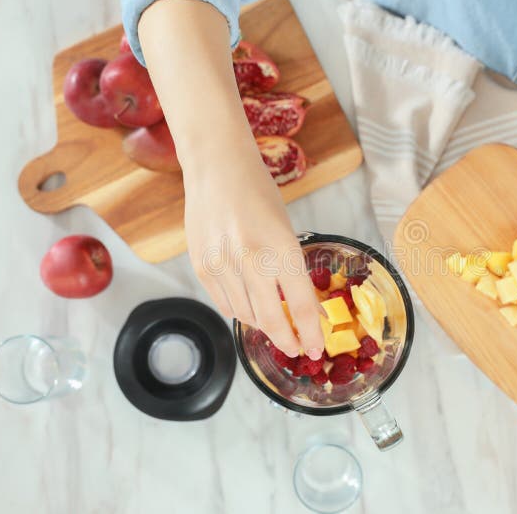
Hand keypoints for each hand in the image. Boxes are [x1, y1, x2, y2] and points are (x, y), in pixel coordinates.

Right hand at [182, 143, 324, 359]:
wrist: (217, 167)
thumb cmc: (259, 193)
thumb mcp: (287, 229)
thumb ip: (294, 270)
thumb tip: (306, 311)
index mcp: (282, 248)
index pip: (301, 306)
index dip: (310, 334)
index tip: (315, 349)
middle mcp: (251, 260)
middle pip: (272, 320)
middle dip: (287, 341)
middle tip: (295, 349)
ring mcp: (222, 265)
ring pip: (246, 315)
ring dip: (263, 326)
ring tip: (274, 326)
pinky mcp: (201, 266)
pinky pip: (223, 303)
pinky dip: (239, 311)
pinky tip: (249, 308)